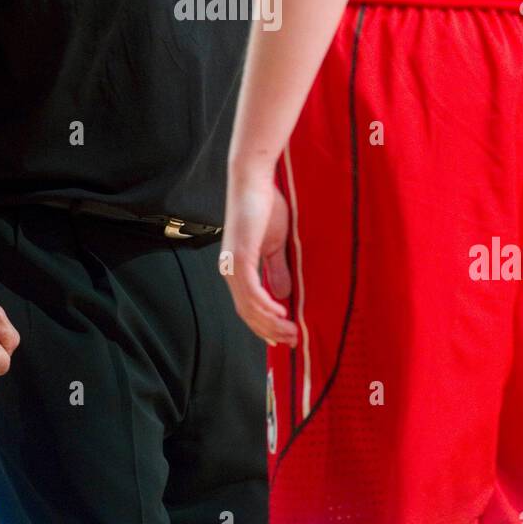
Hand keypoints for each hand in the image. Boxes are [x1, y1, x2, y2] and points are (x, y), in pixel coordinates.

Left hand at [219, 173, 297, 346]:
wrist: (254, 181)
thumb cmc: (265, 207)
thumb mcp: (275, 244)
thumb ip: (277, 268)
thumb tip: (284, 295)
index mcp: (236, 268)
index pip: (248, 307)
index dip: (265, 325)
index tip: (284, 337)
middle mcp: (230, 270)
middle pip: (247, 313)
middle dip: (270, 331)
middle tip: (292, 342)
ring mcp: (233, 264)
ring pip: (249, 306)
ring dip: (270, 323)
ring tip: (291, 332)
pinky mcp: (240, 256)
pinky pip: (252, 291)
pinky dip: (266, 306)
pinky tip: (281, 312)